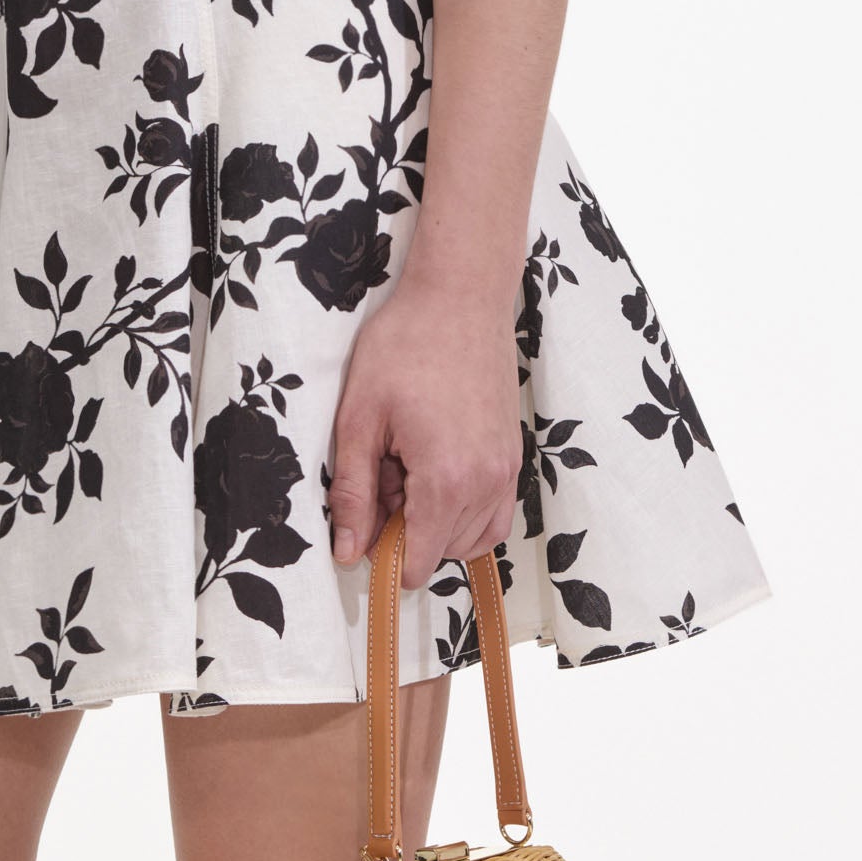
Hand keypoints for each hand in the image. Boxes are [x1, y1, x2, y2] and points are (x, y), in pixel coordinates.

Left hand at [325, 273, 520, 575]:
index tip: (364, 516)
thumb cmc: (404, 347)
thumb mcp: (360, 419)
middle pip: (443, 552)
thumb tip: (347, 552)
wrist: (459, 298)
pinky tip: (438, 476)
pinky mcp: (514, 457)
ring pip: (472, 539)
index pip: (419, 563)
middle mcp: (487, 484)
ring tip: (409, 470)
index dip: (383, 554)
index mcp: (446, 480)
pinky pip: (496, 515)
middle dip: (407, 530)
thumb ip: (354, 494)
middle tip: (384, 473)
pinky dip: (467, 515)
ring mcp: (507, 471)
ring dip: (437, 523)